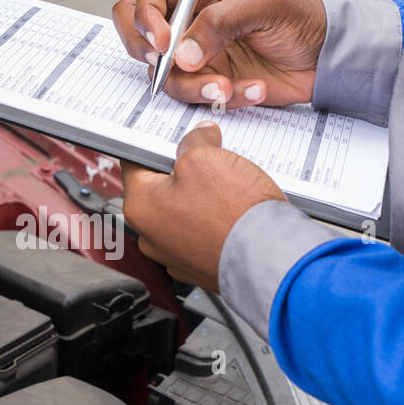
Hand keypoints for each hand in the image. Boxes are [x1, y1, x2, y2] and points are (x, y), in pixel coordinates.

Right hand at [112, 0, 326, 108]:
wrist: (326, 58)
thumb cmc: (303, 17)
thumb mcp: (266, 3)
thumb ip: (220, 22)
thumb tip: (182, 52)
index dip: (146, 17)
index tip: (163, 42)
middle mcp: (191, 18)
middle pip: (140, 36)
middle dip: (152, 57)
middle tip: (174, 67)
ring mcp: (197, 53)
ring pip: (165, 75)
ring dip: (194, 86)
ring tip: (228, 86)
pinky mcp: (209, 81)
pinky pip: (196, 97)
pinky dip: (223, 98)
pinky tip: (252, 89)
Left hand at [123, 120, 286, 291]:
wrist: (269, 259)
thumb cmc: (233, 214)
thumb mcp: (206, 157)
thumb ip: (195, 142)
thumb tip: (198, 138)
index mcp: (140, 207)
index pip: (134, 163)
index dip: (155, 144)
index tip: (174, 137)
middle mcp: (151, 237)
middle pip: (161, 189)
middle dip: (183, 171)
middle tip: (208, 158)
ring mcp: (175, 256)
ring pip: (184, 212)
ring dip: (202, 196)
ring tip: (228, 187)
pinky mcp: (200, 267)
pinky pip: (201, 234)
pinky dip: (214, 222)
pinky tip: (234, 213)